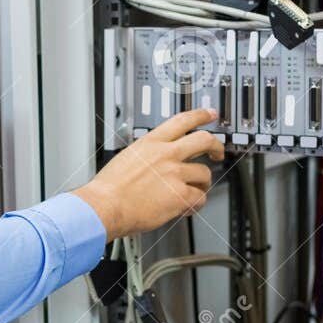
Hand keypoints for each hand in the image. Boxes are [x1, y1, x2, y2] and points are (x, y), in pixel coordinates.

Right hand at [73, 109, 223, 239]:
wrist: (105, 206)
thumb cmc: (108, 189)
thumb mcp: (126, 159)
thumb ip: (146, 157)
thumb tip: (155, 164)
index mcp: (151, 143)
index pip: (182, 121)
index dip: (200, 115)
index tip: (209, 114)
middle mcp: (166, 154)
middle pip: (203, 140)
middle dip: (216, 146)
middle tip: (218, 152)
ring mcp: (175, 173)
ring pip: (204, 173)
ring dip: (202, 184)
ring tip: (195, 191)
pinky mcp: (180, 195)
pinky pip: (200, 198)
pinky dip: (196, 205)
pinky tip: (187, 208)